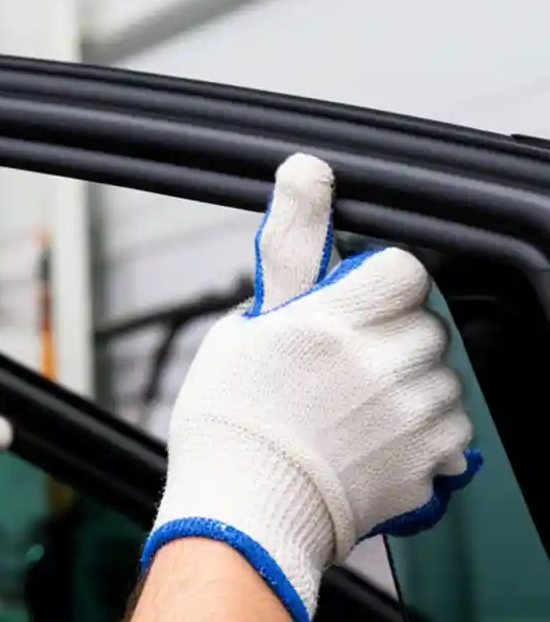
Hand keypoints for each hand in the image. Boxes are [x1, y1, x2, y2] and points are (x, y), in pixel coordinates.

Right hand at [144, 154, 479, 620]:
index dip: (380, 281)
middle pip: (425, 324)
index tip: (353, 303)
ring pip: (444, 377)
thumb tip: (306, 169)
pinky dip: (424, 434)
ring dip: (410, 384)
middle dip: (392, 336)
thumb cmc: (228, 422)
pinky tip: (376, 442)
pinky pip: (454, 432)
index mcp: (334, 323)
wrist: (242, 512)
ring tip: (357, 409)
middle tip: (344, 363)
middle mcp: (382, 366)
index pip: (404, 269)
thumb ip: (291, 245)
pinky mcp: (428, 464)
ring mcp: (410, 418)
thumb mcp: (245, 322)